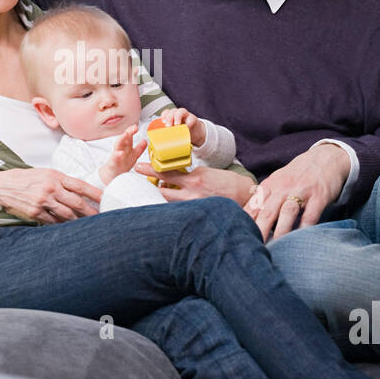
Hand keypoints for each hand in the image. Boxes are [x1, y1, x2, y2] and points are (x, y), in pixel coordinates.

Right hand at [0, 167, 102, 222]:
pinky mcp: (35, 213)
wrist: (1, 186)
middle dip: (91, 211)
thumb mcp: (45, 173)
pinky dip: (62, 225)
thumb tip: (79, 192)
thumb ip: (61, 181)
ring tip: (89, 226)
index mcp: (55, 176)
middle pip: (76, 202)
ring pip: (67, 214)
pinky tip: (70, 229)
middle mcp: (50, 188)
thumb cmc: (25, 179)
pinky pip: (53, 222)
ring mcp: (42, 201)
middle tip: (102, 218)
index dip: (94, 193)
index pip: (80, 185)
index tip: (105, 199)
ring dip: (79, 221)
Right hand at [99, 126, 147, 183]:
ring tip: (126, 134)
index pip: (129, 137)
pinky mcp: (113, 164)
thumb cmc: (122, 164)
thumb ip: (139, 148)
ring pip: (118, 146)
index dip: (132, 131)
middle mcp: (121, 150)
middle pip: (124, 139)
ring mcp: (116, 156)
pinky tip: (120, 153)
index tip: (136, 126)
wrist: (111, 175)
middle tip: (134, 127)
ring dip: (122, 139)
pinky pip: (114, 159)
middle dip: (129, 132)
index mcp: (126, 148)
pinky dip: (117, 156)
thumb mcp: (132, 155)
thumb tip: (145, 141)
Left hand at [132, 162, 254, 204]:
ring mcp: (194, 204)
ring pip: (168, 202)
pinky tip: (160, 212)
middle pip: (163, 187)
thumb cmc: (227, 184)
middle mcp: (193, 190)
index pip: (168, 172)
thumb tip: (171, 180)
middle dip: (148, 184)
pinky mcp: (198, 213)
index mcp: (195, 177)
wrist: (247, 197)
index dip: (152, 169)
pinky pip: (177, 212)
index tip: (138, 165)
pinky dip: (168, 210)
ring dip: (156, 199)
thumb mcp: (207, 174)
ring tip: (144, 196)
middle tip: (132, 180)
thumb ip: (189, 176)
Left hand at [158, 106, 206, 147]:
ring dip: (177, 117)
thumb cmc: (182, 132)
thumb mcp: (173, 133)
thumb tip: (159, 145)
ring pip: (181, 111)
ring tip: (176, 125)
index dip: (164, 115)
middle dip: (169, 117)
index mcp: (172, 117)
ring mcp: (186, 115)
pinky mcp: (193, 119)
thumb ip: (167, 136)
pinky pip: (191, 119)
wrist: (195, 133)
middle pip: (173, 111)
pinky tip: (187, 127)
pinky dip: (188, 123)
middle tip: (168, 126)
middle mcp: (178, 114)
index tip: (163, 122)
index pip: (166, 112)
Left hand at [243, 144, 350, 241]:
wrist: (326, 158)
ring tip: (275, 247)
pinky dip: (305, 228)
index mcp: (270, 186)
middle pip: (267, 211)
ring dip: (280, 231)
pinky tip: (300, 239)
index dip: (244, 223)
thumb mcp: (278, 181)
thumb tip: (246, 218)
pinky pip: (310, 215)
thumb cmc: (297, 175)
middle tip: (252, 248)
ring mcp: (301, 192)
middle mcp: (283, 188)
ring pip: (287, 212)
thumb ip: (264, 198)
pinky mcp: (319, 196)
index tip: (238, 237)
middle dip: (258, 230)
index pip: (253, 206)